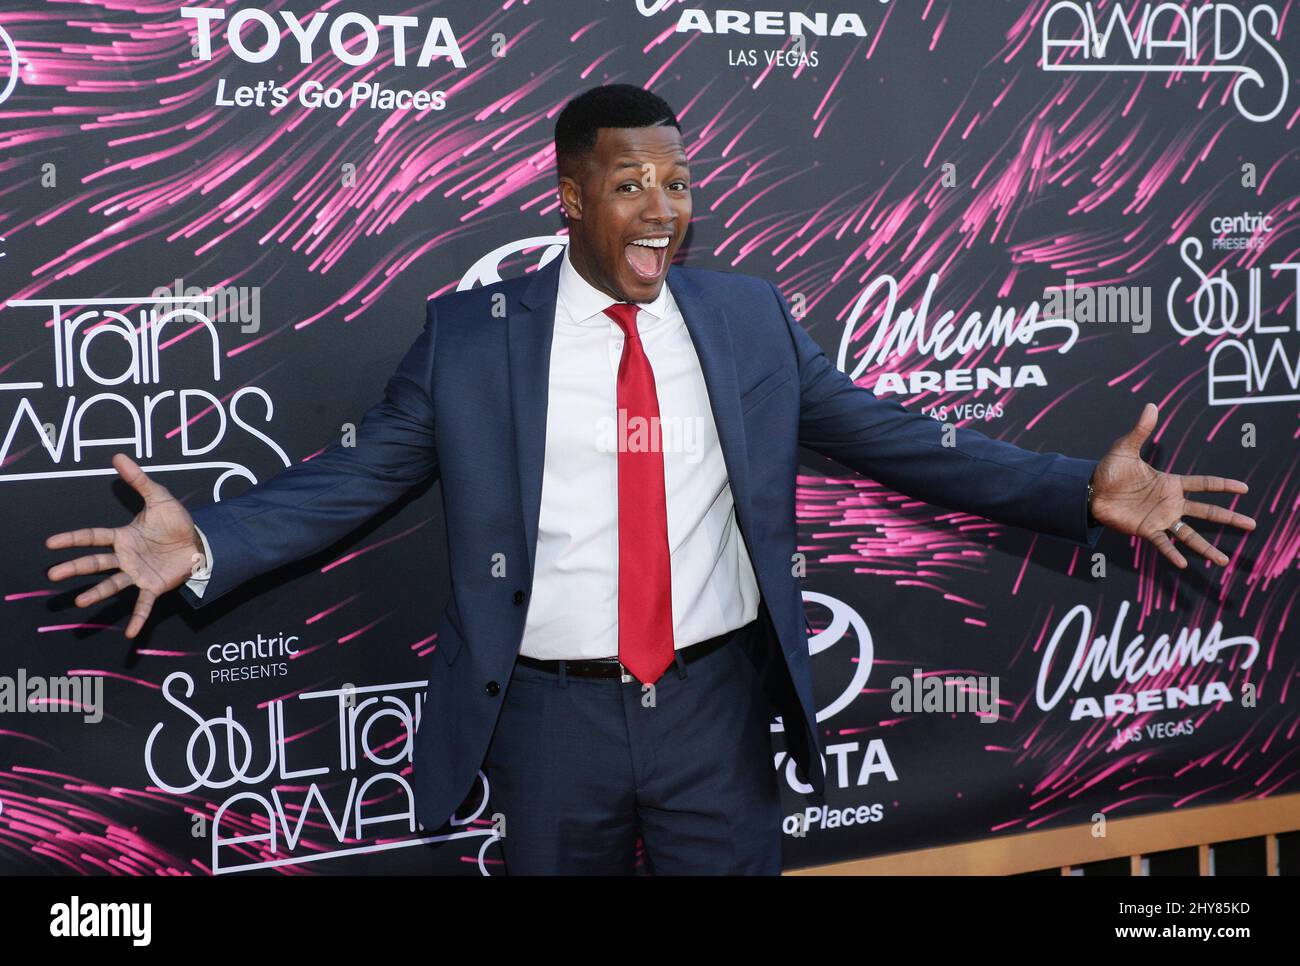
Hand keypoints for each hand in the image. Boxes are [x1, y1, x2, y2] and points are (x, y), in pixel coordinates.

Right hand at [45, 453, 204, 638]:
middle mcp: (126, 557)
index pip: (93, 536)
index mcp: (124, 537)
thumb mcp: (159, 497)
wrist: (202, 540)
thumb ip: (138, 480)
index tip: (50, 543)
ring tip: (79, 602)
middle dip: (75, 568)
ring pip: (113, 585)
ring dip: (97, 593)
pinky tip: (128, 634)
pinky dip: (136, 619)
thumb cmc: (177, 522)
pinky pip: (144, 605)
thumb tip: (118, 456)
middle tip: (53, 575)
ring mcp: (139, 573)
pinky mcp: (155, 586)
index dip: (73, 539)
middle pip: (96, 562)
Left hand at [1089, 403, 1255, 568]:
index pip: (1204, 484)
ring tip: (1223, 561)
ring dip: (1206, 547)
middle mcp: (1170, 503)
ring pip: (1189, 534)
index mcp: (1170, 483)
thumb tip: (1152, 405)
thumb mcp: (1125, 448)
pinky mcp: (1145, 530)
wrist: (1089, 490)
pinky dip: (1172, 553)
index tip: (1244, 489)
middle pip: (1207, 511)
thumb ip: (1141, 430)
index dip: (1223, 485)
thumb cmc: (1109, 470)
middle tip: (1252, 524)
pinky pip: (1162, 543)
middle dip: (1229, 518)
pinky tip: (1183, 564)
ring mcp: (1160, 518)